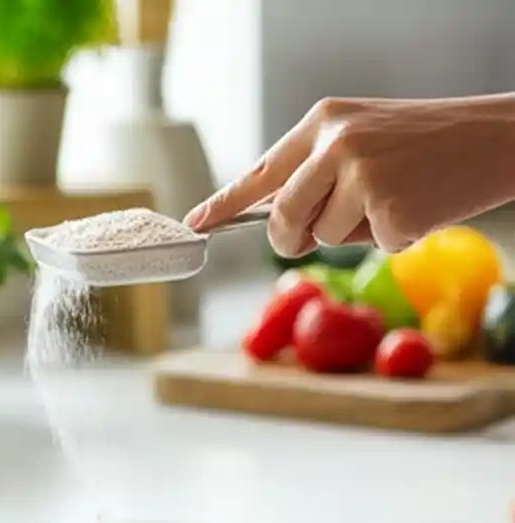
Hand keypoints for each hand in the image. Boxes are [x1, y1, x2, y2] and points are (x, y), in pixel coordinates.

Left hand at [184, 94, 514, 257]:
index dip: (223, 204)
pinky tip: (422, 205)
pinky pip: (372, 246)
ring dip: (358, 232)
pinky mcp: (390, 209)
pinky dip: (397, 237)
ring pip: (326, 237)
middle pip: (283, 218)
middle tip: (317, 232)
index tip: (195, 224)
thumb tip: (277, 219)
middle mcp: (336, 144)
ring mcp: (362, 176)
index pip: (259, 172)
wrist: (501, 135)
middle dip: (294, 237)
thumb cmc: (430, 141)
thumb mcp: (364, 136)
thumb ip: (317, 170)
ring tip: (398, 195)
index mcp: (323, 121)